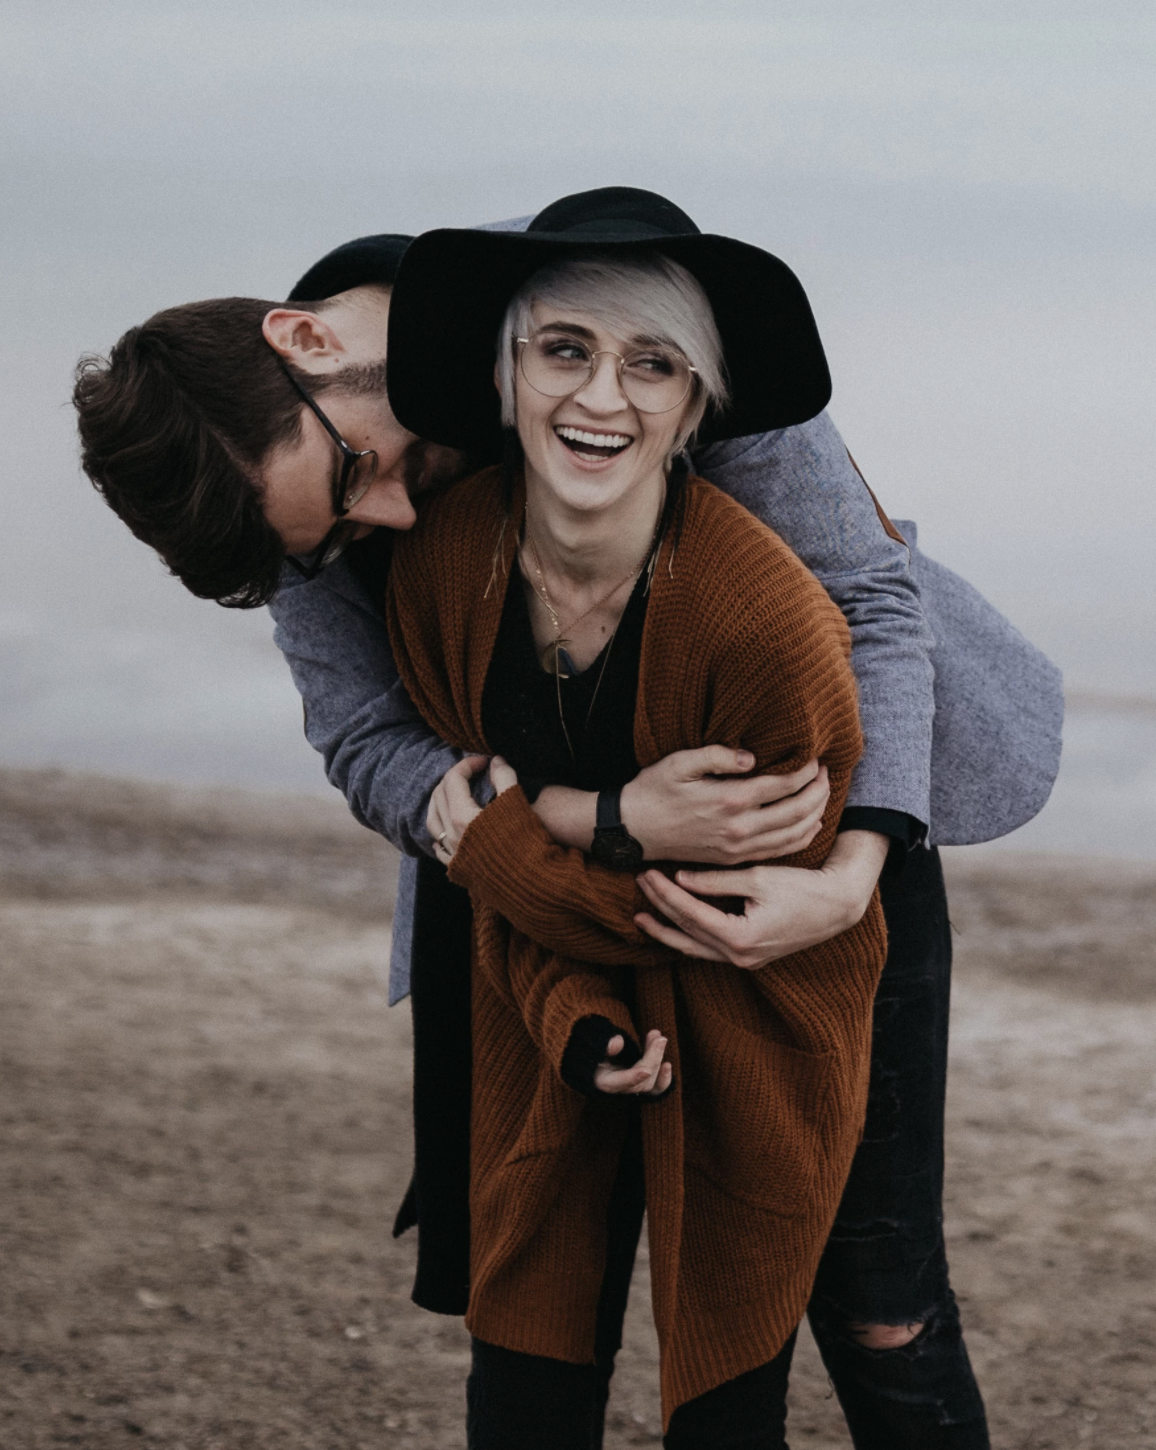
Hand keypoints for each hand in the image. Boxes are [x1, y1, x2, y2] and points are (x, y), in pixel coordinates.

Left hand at [427, 754, 519, 863]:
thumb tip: (497, 760)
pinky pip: (439, 847)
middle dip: (453, 778)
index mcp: (462, 817)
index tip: (484, 761)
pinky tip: (448, 828)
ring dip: (440, 801)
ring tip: (455, 793)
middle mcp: (451, 836)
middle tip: (471, 772)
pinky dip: (440, 831)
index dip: (467, 764)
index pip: (454, 779)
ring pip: (432, 821)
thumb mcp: (516, 805)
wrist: (532, 885)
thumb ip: (504, 778)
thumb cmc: (526, 844)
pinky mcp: (458, 870)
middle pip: (439, 796)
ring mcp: (452, 854)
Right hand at [594, 1029, 672, 1095]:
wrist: (598, 1056)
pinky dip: (664, 1079)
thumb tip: (616, 1042)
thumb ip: (604, 1044)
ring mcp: (631, 1089)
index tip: (645, 1070)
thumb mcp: (594, 1044)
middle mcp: (618, 1089)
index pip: (617, 1083)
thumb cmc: (595, 1048)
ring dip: (657, 1059)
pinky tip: (668, 1065)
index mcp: (602, 1081)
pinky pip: (656, 1090)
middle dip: (651, 1059)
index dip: (632, 1077)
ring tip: (659, 1038)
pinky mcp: (641, 1085)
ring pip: (649, 1084)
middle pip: (639, 1083)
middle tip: (659, 1038)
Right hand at [619, 749, 828, 863]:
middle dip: (818, 791)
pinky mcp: (734, 858)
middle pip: (796, 811)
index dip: (806, 771)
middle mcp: (739, 827)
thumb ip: (718, 755)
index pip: (782, 785)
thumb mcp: (680, 763)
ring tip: (823, 794)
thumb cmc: (653, 790)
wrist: (633, 831)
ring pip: (793, 834)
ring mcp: (738, 847)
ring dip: (815, 813)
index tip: (816, 759)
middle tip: (828, 774)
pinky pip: (778, 851)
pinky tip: (810, 824)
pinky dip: (801, 837)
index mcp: (729, 799)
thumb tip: (752, 757)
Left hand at [634, 830, 889, 967]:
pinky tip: (675, 927)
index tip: (647, 872)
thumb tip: (680, 878)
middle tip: (639, 884)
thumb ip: (716, 881)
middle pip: (687, 932)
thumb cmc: (802, 887)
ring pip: (695, 949)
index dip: (665, 892)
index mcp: (739, 937)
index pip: (690, 913)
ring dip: (668, 931)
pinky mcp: (750, 957)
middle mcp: (739, 957)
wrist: (837, 907)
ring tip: (642, 918)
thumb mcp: (757, 877)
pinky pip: (710, 950)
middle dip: (660, 907)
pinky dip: (689, 938)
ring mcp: (745, 961)